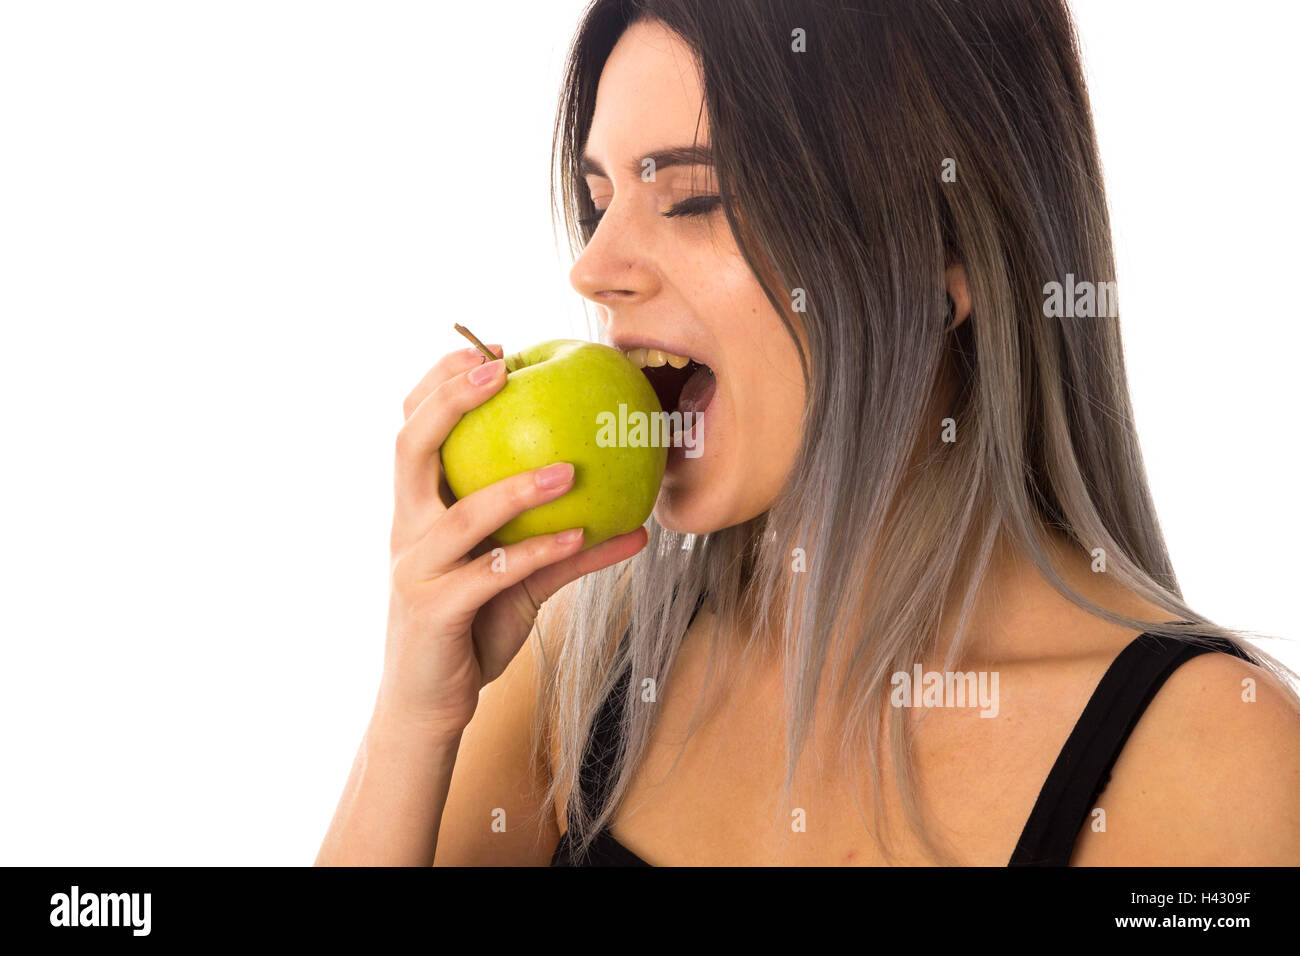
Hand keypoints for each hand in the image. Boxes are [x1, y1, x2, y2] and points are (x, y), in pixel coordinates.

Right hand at [375, 345, 647, 736]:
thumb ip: (566, 548)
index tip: (492, 350)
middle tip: (502, 370)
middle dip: (449, 401)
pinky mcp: (435, 611)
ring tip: (569, 468)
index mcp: (417, 510)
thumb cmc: (471, 629)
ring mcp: (416, 570)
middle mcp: (406, 530)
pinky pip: (493, 574)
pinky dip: (539, 551)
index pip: (412, 429)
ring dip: (515, 486)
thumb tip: (634, 523)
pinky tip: (582, 534)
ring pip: (459, 515)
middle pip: (410, 448)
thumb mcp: (519, 581)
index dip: (440, 384)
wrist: (427, 705)